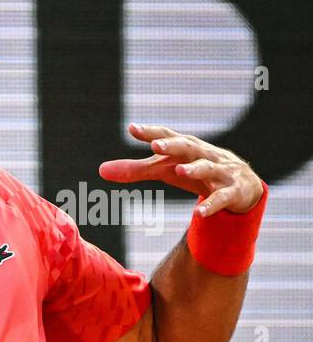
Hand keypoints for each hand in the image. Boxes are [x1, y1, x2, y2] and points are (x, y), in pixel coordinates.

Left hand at [98, 123, 264, 216]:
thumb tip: (101, 170)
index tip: (131, 128)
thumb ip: (135, 170)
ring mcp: (221, 172)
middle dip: (173, 145)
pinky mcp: (232, 191)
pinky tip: (198, 214)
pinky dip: (211, 205)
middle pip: (188, 146)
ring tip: (180, 171)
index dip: (151, 132)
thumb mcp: (165, 169)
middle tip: (155, 144)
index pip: (167, 136)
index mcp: (186, 148)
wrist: (241, 184)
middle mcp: (204, 155)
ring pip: (209, 168)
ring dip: (195, 169)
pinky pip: (221, 198)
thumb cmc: (194, 171)